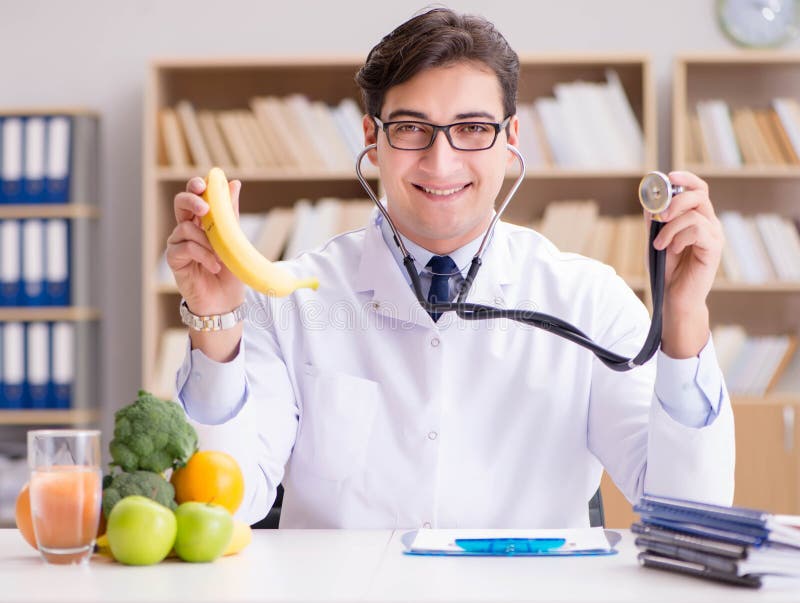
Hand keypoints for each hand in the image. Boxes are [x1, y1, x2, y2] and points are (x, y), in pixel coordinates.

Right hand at [166, 177, 244, 315]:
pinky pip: (185, 247)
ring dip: (207, 240)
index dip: (196, 186)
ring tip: (221, 257)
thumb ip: (230, 213)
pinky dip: (203, 255)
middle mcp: (187, 228)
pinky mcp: (174, 259)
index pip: (195, 195)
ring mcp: (178, 243)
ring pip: (185, 227)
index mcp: (202, 220)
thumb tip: (234, 183)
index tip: (205, 183)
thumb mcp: (234, 239)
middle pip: (181, 204)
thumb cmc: (230, 270)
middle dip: (192, 200)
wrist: (226, 301)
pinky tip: (214, 266)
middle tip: (205, 207)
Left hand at [647, 171, 723, 357]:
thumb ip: (654, 221)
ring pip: (694, 214)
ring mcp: (714, 235)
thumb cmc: (667, 270)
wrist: (674, 297)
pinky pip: (697, 230)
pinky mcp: (714, 249)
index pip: (699, 189)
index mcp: (697, 218)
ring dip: (670, 227)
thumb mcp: (655, 240)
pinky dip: (679, 237)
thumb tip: (649, 199)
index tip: (669, 175)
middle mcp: (709, 223)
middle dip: (675, 201)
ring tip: (660, 244)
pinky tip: (672, 250)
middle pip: (699, 195)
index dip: (686, 178)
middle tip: (659, 216)